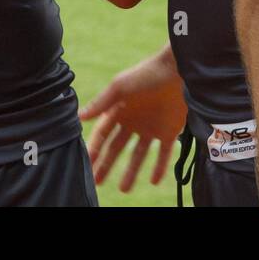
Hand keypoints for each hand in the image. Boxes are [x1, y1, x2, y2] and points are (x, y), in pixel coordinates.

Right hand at [79, 49, 186, 191]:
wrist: (179, 70)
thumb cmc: (146, 74)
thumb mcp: (120, 86)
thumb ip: (101, 103)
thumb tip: (79, 117)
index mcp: (119, 110)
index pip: (103, 134)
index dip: (94, 149)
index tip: (87, 163)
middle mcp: (133, 121)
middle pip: (116, 148)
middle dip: (106, 165)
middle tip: (96, 182)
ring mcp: (151, 127)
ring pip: (138, 155)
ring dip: (131, 172)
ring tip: (124, 189)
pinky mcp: (169, 131)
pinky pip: (163, 154)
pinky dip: (160, 168)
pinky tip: (154, 181)